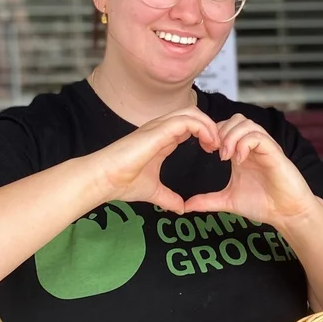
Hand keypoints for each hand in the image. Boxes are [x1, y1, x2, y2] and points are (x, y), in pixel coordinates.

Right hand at [89, 108, 219, 211]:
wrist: (103, 180)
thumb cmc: (121, 182)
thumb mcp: (152, 191)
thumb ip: (168, 198)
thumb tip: (180, 209)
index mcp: (161, 139)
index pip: (189, 125)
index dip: (205, 134)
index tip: (214, 151)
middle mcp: (161, 129)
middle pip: (193, 114)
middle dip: (210, 127)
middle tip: (219, 147)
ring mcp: (159, 127)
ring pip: (192, 112)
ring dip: (209, 125)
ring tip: (216, 144)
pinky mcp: (158, 130)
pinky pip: (187, 120)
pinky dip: (202, 128)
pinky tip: (208, 143)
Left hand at [183, 114, 313, 226]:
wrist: (287, 213)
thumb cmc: (263, 204)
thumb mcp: (229, 200)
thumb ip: (208, 200)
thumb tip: (187, 206)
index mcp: (242, 152)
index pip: (225, 127)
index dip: (212, 133)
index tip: (206, 150)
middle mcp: (254, 146)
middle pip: (235, 119)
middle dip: (221, 132)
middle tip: (216, 152)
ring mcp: (265, 147)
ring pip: (246, 123)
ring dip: (231, 137)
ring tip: (226, 156)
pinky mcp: (274, 153)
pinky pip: (258, 136)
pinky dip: (245, 144)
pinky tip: (239, 160)